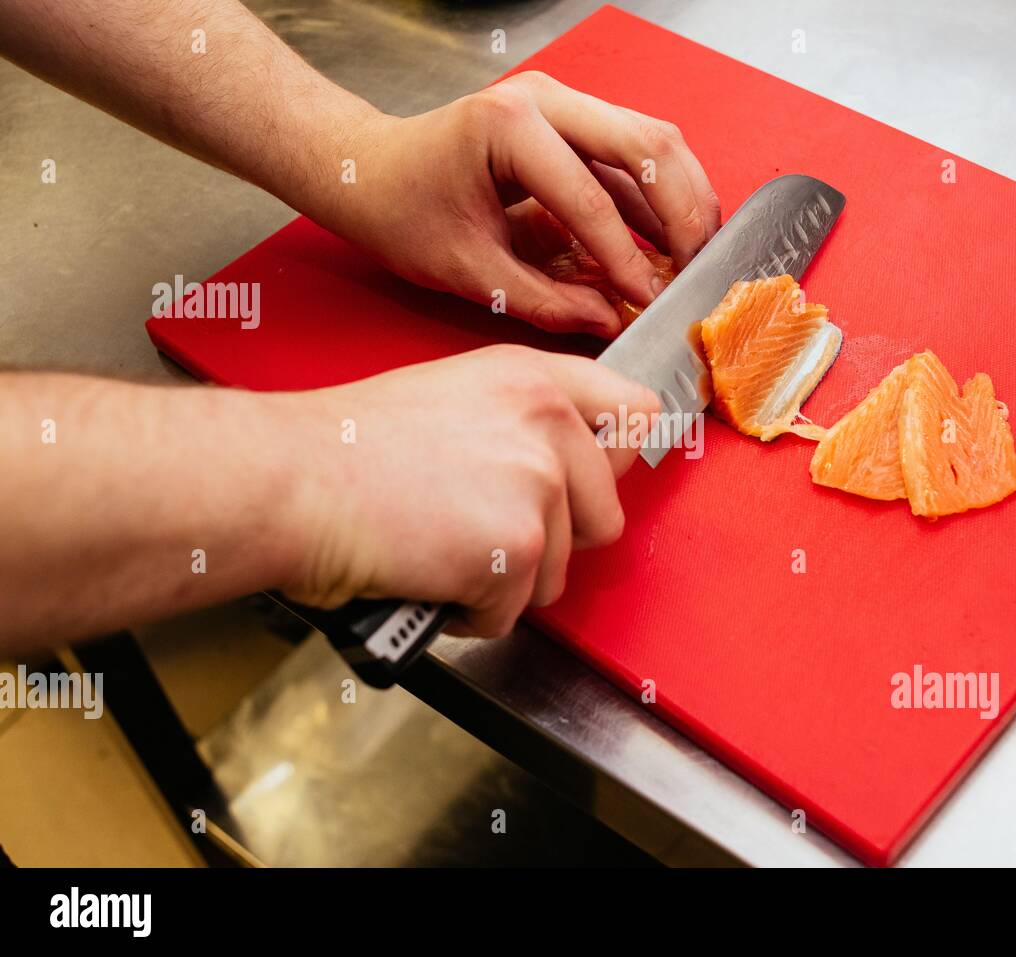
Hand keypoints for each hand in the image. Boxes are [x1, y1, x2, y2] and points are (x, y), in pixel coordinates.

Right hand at [276, 345, 658, 636]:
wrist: (290, 481)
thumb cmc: (342, 449)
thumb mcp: (450, 397)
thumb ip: (519, 424)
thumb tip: (561, 472)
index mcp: (533, 379)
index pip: (634, 412)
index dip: (618, 459)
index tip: (595, 482)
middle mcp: (549, 422)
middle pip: (605, 517)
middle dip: (549, 543)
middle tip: (483, 533)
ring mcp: (539, 484)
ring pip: (557, 573)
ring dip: (502, 582)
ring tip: (440, 551)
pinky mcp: (518, 545)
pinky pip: (511, 612)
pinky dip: (468, 613)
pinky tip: (427, 575)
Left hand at [323, 71, 720, 337]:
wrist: (369, 172)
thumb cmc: (400, 210)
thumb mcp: (467, 271)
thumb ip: (543, 301)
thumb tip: (608, 319)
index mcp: (508, 126)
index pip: (590, 197)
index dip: (627, 258)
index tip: (651, 301)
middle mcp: (545, 99)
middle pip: (647, 145)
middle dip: (683, 214)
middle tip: (699, 270)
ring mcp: (563, 104)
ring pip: (653, 142)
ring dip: (683, 200)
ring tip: (697, 257)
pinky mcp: (573, 123)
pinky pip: (635, 155)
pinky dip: (662, 198)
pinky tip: (673, 242)